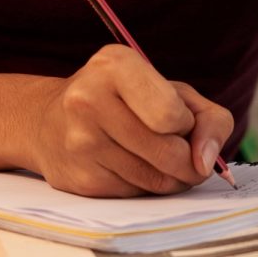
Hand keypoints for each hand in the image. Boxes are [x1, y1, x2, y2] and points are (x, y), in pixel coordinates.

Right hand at [29, 44, 233, 197]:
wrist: (50, 120)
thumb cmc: (122, 100)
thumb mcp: (167, 89)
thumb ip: (207, 117)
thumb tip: (206, 161)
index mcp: (115, 64)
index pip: (171, 113)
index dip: (186, 124)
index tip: (177, 120)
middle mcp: (90, 98)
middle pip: (169, 152)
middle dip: (187, 160)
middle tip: (178, 150)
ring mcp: (80, 140)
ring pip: (156, 179)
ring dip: (169, 176)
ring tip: (153, 156)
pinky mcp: (78, 178)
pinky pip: (135, 195)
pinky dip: (143, 187)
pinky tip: (127, 166)